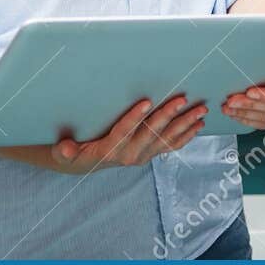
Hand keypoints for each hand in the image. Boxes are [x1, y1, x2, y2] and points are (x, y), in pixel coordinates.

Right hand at [49, 95, 205, 172]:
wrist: (85, 165)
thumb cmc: (74, 153)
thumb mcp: (64, 154)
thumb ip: (64, 152)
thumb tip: (65, 148)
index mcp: (110, 150)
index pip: (123, 132)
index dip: (134, 118)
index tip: (146, 102)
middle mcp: (130, 155)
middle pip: (151, 133)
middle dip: (167, 115)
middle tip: (181, 99)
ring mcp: (144, 155)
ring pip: (167, 139)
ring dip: (185, 124)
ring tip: (200, 110)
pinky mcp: (151, 154)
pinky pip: (171, 145)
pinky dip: (187, 135)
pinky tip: (199, 124)